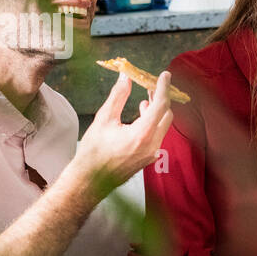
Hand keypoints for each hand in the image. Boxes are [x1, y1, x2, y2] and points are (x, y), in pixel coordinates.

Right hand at [72, 71, 173, 192]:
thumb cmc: (93, 151)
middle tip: (151, 86)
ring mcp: (152, 153)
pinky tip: (142, 116)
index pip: (160, 105)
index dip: (163, 87)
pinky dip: (153, 123)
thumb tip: (125, 77)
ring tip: (145, 100)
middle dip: (161, 98)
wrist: (90, 181)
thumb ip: (117, 96)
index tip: (165, 75)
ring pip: (163, 125)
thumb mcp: (104, 119)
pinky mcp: (149, 158)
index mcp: (142, 134)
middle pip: (166, 114)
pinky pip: (158, 135)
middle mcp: (152, 144)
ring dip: (156, 111)